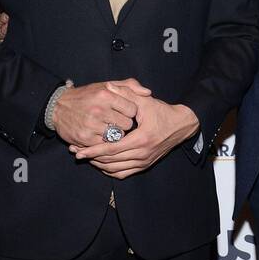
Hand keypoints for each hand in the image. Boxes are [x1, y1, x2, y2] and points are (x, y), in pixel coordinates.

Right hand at [53, 78, 151, 147]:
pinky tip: (101, 136)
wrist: (58, 107)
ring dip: (116, 135)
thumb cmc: (88, 96)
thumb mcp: (107, 85)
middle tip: (117, 121)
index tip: (124, 112)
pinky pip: (105, 145)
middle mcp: (98, 110)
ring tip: (109, 128)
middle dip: (124, 124)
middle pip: (126, 125)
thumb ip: (130, 86)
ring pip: (117, 136)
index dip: (130, 112)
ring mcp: (91, 125)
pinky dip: (105, 142)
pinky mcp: (85, 139)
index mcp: (105, 95)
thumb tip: (148, 93)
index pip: (132, 110)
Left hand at [72, 94, 199, 178]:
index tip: (78, 150)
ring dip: (99, 165)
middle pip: (110, 162)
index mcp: (141, 140)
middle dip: (91, 158)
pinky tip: (101, 164)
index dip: (93, 151)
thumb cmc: (163, 112)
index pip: (111, 149)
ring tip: (87, 157)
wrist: (182, 125)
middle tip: (76, 153)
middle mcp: (142, 154)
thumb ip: (127, 94)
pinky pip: (124, 173)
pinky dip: (111, 171)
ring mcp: (144, 161)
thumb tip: (109, 86)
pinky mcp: (146, 165)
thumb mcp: (146, 101)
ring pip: (115, 169)